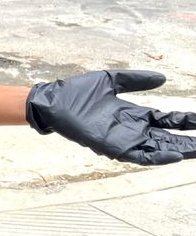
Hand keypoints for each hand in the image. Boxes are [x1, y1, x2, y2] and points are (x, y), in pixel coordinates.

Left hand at [27, 70, 195, 164]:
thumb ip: (135, 80)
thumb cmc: (77, 92)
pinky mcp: (113, 147)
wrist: (53, 102)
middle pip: (168, 137)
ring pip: (159, 148)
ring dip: (179, 150)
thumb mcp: (111, 81)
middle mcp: (132, 129)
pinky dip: (158, 157)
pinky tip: (174, 155)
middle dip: (189, 140)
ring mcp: (124, 139)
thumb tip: (162, 78)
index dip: (185, 120)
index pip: (167, 120)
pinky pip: (140, 156)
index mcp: (134, 114)